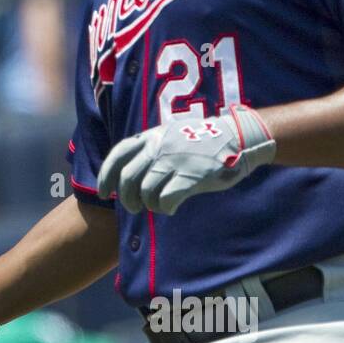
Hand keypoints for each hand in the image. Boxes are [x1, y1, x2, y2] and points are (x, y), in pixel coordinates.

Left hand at [97, 104, 276, 214]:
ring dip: (148, 205)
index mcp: (152, 136)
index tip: (105, 193)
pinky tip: (171, 208)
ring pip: (145, 191)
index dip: (106, 176)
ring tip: (157, 206)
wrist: (238, 136)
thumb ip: (150, 148)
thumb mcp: (171, 134)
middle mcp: (159, 147)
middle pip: (127, 178)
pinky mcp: (192, 176)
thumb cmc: (203, 140)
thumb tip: (128, 172)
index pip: (118, 155)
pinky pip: (166, 200)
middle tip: (134, 208)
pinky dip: (164, 208)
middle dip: (126, 198)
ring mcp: (175, 161)